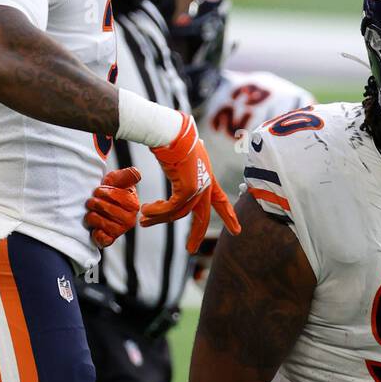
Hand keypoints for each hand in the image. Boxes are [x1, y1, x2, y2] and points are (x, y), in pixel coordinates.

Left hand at [84, 167, 140, 247]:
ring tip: (92, 212)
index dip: (102, 192)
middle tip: (92, 201)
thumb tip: (137, 173)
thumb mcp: (116, 180)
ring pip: (101, 222)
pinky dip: (96, 233)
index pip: (114, 196)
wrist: (100, 205)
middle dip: (94, 202)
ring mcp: (121, 231)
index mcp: (133, 204)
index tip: (99, 190)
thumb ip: (127, 175)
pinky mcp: (111, 239)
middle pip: (106, 208)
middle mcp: (130, 219)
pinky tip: (95, 227)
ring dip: (91, 216)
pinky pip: (102, 238)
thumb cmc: (109, 192)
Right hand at [141, 114, 240, 253]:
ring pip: (179, 212)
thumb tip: (175, 166)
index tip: (237, 230)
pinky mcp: (188, 189)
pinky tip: (145, 210)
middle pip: (203, 215)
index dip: (228, 215)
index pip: (220, 200)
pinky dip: (157, 211)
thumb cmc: (171, 138)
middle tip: (192, 250)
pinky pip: (172, 208)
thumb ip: (181, 169)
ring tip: (144, 220)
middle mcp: (206, 183)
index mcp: (208, 176)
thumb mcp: (179, 156)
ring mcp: (199, 187)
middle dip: (197, 234)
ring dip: (158, 217)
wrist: (169, 131)